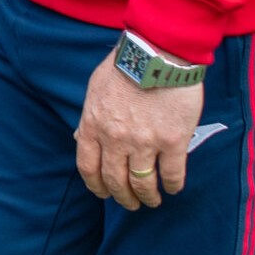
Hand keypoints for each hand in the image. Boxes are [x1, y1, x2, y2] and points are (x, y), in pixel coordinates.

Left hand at [75, 50, 202, 210]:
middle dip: (123, 197)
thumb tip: (81, 136)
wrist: (158, 51)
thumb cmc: (126, 65)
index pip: (88, 167)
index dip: (96, 185)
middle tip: (131, 204)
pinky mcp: (173, 140)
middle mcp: (115, 139)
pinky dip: (172, 185)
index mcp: (93, 125)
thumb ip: (89, 116)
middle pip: (115, 181)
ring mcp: (144, 142)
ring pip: (143, 183)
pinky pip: (172, 174)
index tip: (104, 193)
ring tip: (152, 201)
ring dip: (147, 197)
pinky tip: (173, 187)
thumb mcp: (95, 88)